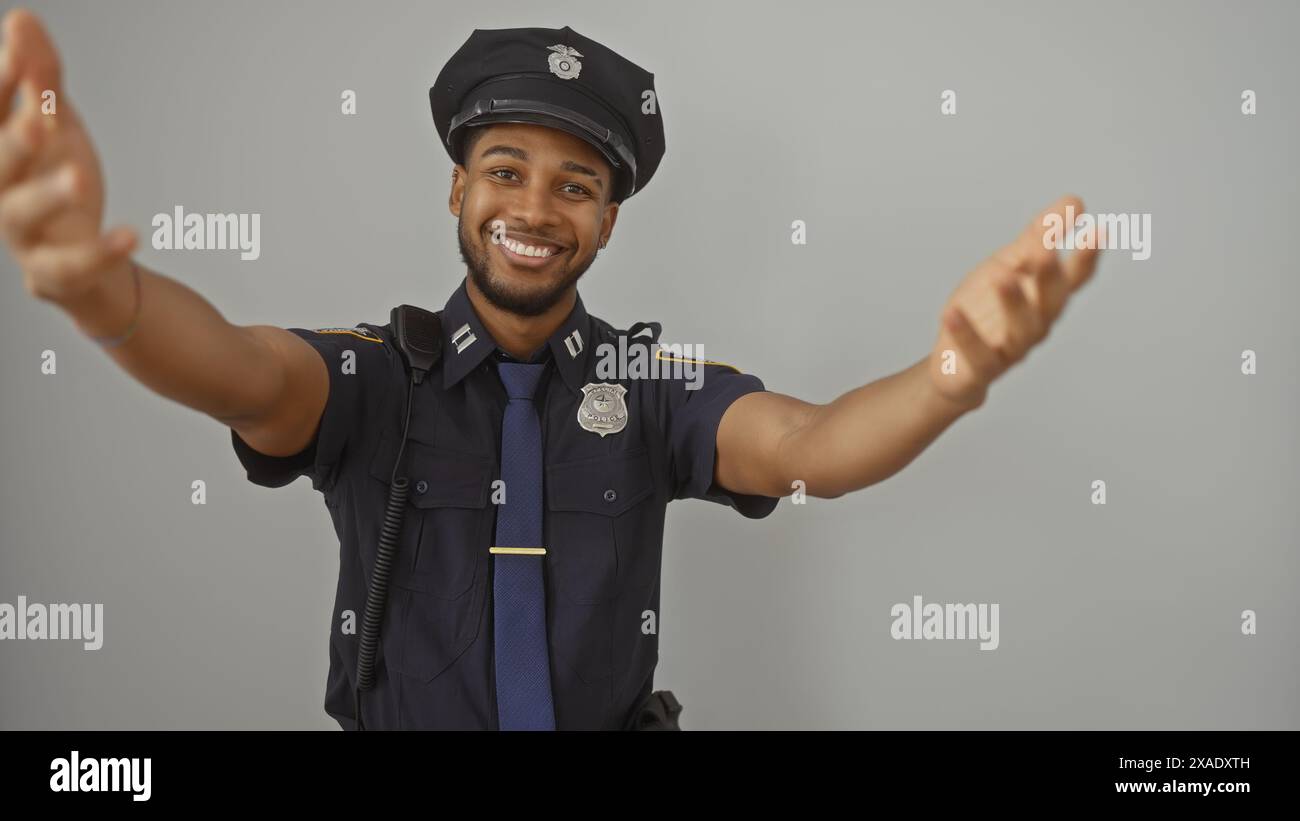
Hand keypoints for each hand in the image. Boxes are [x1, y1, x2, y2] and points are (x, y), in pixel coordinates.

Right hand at [0, 8, 135, 304]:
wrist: (80, 264)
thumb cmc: (57, 184)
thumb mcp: (57, 126)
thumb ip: (41, 77)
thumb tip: (22, 18)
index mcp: (0, 153)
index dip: (4, 84)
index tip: (17, 51)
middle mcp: (1, 191)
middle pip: (0, 165)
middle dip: (15, 143)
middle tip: (40, 124)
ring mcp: (24, 235)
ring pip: (25, 215)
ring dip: (50, 195)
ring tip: (80, 176)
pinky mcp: (53, 273)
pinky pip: (74, 266)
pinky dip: (102, 252)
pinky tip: (131, 234)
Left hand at [928, 194, 1104, 409]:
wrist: (954, 364)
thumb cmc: (987, 311)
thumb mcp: (1010, 265)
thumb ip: (1039, 237)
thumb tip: (1075, 201)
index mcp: (1044, 298)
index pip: (1074, 278)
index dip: (1086, 257)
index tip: (1097, 230)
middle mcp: (1035, 325)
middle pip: (1051, 303)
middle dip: (1051, 277)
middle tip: (1046, 250)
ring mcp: (1009, 350)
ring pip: (1020, 330)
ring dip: (1012, 302)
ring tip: (1001, 276)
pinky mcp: (980, 369)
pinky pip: (976, 354)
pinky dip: (966, 334)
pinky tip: (951, 312)